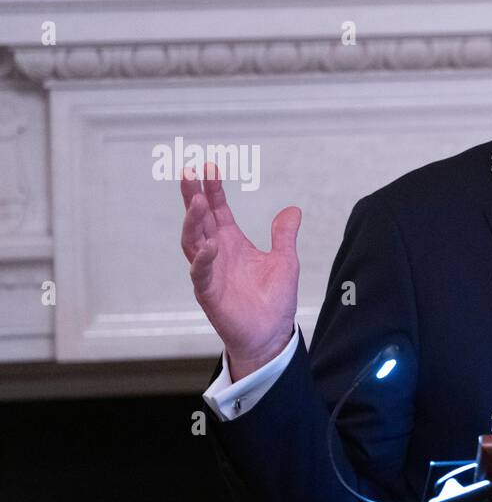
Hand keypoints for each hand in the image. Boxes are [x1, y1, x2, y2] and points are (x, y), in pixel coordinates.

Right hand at [180, 161, 301, 381]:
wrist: (271, 335)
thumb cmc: (273, 300)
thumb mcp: (285, 261)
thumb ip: (284, 235)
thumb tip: (293, 209)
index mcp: (232, 243)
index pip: (218, 210)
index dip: (213, 189)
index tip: (209, 166)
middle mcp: (216, 253)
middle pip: (199, 220)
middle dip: (193, 196)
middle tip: (189, 172)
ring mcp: (210, 272)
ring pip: (193, 242)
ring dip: (193, 221)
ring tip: (197, 200)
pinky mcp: (209, 294)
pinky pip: (200, 274)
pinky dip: (203, 259)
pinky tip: (209, 245)